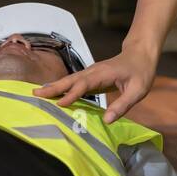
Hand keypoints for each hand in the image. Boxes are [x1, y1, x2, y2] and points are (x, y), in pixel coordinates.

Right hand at [32, 46, 156, 122]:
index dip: (72, 94)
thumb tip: (107, 121)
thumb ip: (122, 105)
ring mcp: (91, 73)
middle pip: (70, 79)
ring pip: (70, 80)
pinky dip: (62, 87)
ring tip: (37, 93)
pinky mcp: (91, 77)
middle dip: (53, 87)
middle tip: (36, 94)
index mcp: (103, 74)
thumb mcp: (137, 90)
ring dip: (54, 86)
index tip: (59, 104)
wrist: (140, 54)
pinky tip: (53, 94)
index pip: (84, 84)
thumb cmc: (141, 72)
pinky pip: (74, 83)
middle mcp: (93, 71)